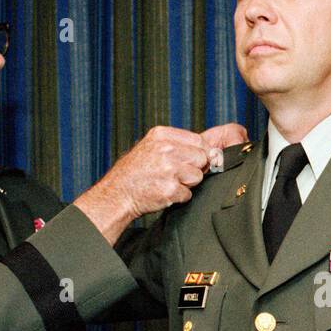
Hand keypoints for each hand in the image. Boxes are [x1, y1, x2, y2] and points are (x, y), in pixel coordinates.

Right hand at [75, 122, 247, 243]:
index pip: (199, 141)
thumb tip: (213, 150)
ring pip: (198, 177)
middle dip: (193, 169)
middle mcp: (165, 149)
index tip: (190, 161)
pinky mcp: (169, 189)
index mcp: (162, 134)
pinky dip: (179, 196)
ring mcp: (168, 169)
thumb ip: (179, 144)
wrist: (118, 193)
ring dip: (186, 184)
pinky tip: (163, 192)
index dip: (199, 154)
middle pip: (202, 158)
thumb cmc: (138, 170)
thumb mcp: (153, 146)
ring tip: (167, 182)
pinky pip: (188, 194)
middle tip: (175, 173)